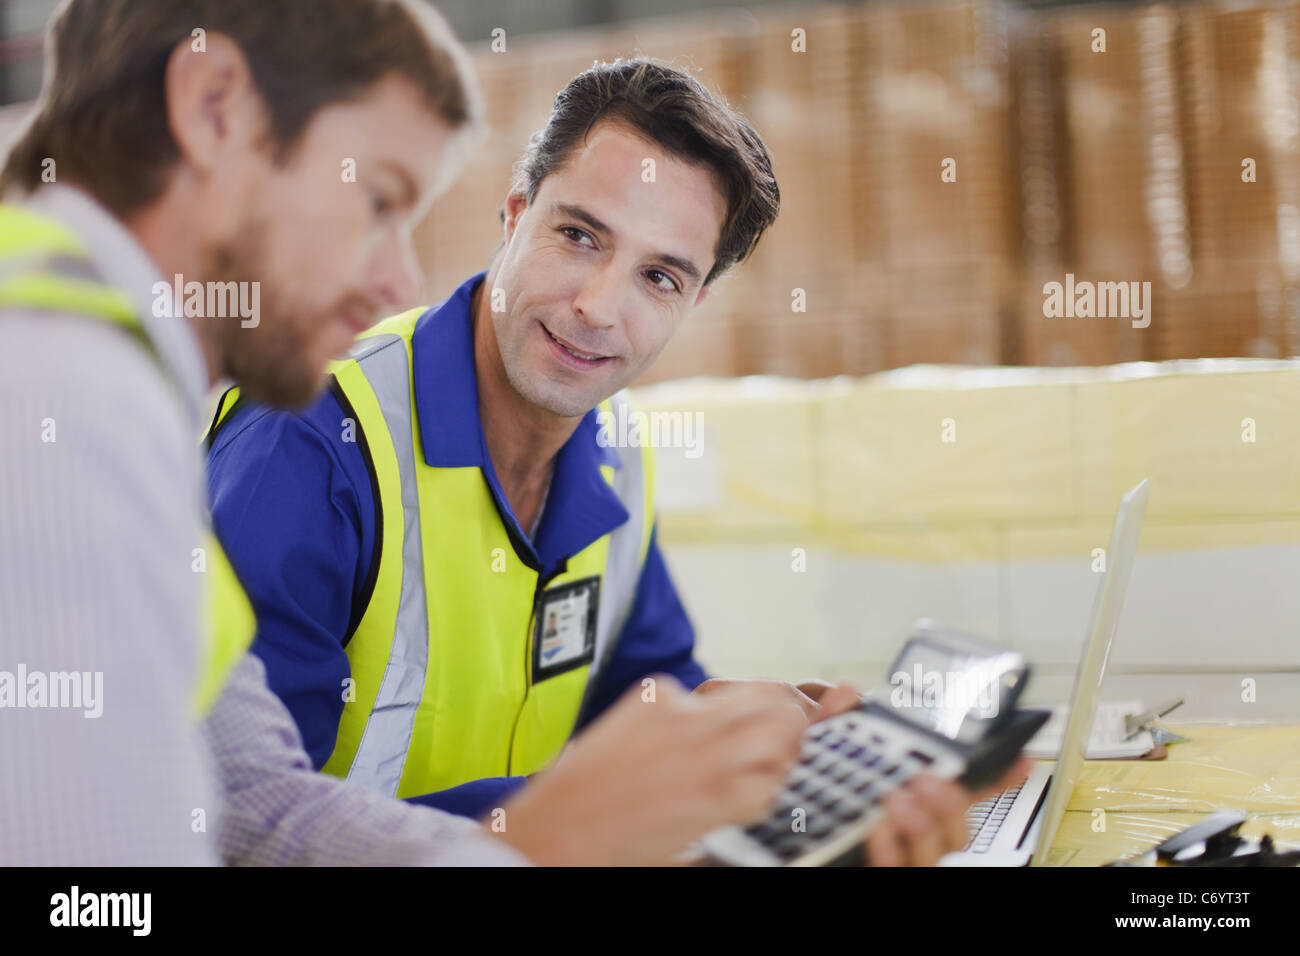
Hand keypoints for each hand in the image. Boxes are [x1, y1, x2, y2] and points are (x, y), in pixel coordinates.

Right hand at [493, 675, 806, 865]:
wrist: (554, 831)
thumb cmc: (581, 797)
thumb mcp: (626, 736)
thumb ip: (672, 728)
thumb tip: (717, 739)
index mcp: (664, 695)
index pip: (742, 690)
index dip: (761, 716)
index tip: (764, 736)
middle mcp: (689, 713)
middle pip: (774, 698)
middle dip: (788, 724)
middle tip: (783, 753)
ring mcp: (704, 749)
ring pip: (784, 733)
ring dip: (784, 757)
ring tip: (762, 781)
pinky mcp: (713, 792)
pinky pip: (769, 784)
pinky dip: (766, 796)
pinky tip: (740, 809)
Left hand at [806, 681, 1033, 865]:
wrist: (771, 846)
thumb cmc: (798, 808)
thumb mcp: (813, 758)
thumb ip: (831, 725)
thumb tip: (849, 692)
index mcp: (905, 797)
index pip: (961, 789)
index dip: (996, 776)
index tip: (1021, 759)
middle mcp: (908, 831)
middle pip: (957, 826)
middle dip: (952, 802)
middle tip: (929, 779)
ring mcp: (896, 856)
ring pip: (936, 852)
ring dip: (923, 824)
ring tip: (898, 800)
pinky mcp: (878, 872)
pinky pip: (896, 872)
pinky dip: (890, 850)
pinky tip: (876, 830)